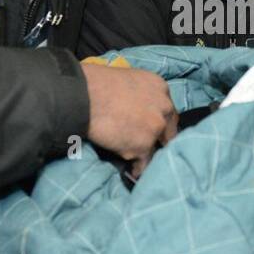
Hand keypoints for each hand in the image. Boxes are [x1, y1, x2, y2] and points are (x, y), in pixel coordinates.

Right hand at [81, 63, 177, 177]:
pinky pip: (144, 163)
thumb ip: (140, 96)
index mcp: (160, 88)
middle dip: (159, 139)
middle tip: (148, 146)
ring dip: (146, 154)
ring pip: (156, 148)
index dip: (159, 121)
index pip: (167, 111)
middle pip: (168, 130)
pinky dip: (138, 169)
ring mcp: (155, 127)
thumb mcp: (129, 81)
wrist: (85, 96)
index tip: (152, 129)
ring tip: (137, 162)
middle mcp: (164, 108)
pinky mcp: (143, 146)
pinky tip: (133, 172)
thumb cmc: (98, 84)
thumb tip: (135, 109)